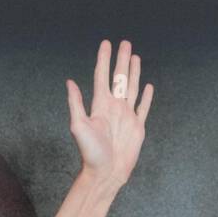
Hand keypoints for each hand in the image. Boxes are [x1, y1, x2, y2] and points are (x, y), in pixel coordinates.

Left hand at [66, 39, 153, 190]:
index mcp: (100, 106)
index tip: (106, 44)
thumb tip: (70, 82)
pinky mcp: (137, 127)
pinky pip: (143, 108)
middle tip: (125, 43)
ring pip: (132, 88)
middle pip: (119, 78)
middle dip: (121, 60)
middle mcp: (114, 108)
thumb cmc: (91, 153)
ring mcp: (126, 116)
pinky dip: (146, 97)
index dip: (104, 59)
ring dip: (134, 72)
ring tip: (135, 57)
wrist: (105, 173)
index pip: (102, 76)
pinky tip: (148, 86)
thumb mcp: (79, 126)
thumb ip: (76, 103)